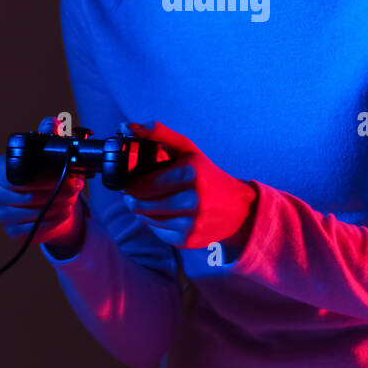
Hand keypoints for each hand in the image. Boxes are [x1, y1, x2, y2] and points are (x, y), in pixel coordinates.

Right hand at [0, 116, 86, 252]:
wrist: (48, 199)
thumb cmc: (43, 172)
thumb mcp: (47, 150)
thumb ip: (49, 134)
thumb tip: (53, 123)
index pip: (13, 178)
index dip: (40, 179)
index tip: (61, 175)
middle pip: (23, 197)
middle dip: (53, 193)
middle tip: (74, 188)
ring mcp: (0, 215)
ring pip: (30, 214)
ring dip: (56, 206)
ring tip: (72, 198)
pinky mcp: (12, 232)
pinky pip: (33, 230)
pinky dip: (52, 221)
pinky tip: (63, 212)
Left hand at [121, 120, 257, 250]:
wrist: (238, 208)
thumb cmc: (208, 176)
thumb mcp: (189, 151)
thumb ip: (160, 134)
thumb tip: (129, 127)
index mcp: (191, 173)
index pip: (144, 183)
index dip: (131, 184)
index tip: (130, 182)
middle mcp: (193, 199)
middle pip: (142, 203)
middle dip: (133, 198)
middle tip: (134, 194)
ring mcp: (191, 222)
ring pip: (147, 219)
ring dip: (143, 211)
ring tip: (150, 203)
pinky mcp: (188, 240)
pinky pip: (157, 232)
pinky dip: (156, 224)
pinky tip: (165, 215)